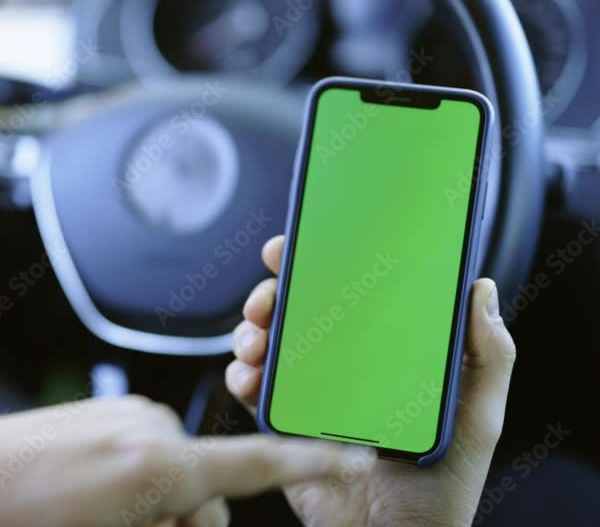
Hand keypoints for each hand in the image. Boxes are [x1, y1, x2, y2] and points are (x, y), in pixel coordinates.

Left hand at [0, 395, 372, 525]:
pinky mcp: (112, 415)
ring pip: (177, 481)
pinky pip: (149, 460)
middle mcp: (151, 430)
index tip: (360, 454)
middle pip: (210, 493)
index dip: (314, 460)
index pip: (255, 464)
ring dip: (157, 513)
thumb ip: (175, 523)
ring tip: (98, 522)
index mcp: (157, 465)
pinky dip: (139, 489)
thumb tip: (203, 516)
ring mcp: (130, 418)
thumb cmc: (16, 520)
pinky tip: (94, 504)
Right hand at [226, 235, 516, 526]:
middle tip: (268, 301)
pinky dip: (240, 376)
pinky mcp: (284, 425)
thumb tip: (481, 289)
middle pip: (297, 313)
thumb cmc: (445, 483)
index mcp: (384, 354)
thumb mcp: (477, 415)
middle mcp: (343, 367)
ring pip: (267, 344)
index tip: (297, 246)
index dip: (319, 264)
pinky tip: (246, 377)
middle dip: (272, 296)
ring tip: (255, 342)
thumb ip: (489, 356)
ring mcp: (311, 394)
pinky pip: (252, 390)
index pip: (349, 295)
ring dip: (250, 332)